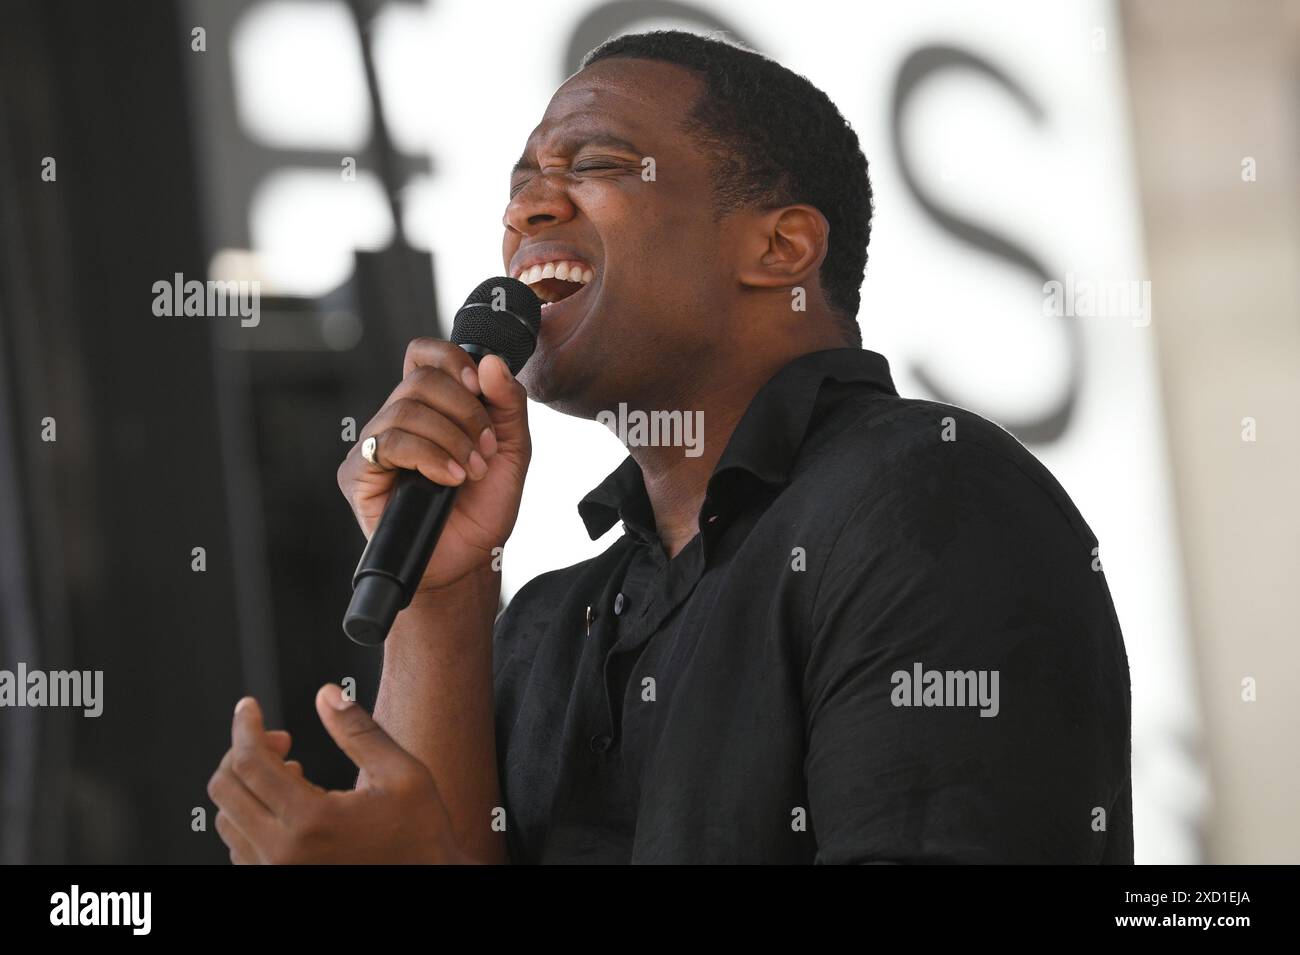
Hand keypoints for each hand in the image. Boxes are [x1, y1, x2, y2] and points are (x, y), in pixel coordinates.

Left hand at [207, 685, 467, 863]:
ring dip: (247, 786)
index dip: (246, 725)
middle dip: (244, 750)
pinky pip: (238, 846)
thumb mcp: (403, 775)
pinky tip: (287, 806)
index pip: (250, 761)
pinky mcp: (275, 886)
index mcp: (312, 821)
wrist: (427, 888)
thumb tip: (326, 694)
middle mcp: (283, 854)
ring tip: (292, 773)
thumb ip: (360, 732)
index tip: (250, 706)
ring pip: (226, 819)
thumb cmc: (420, 837)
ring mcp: (275, 875)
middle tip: (282, 740)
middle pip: (225, 788)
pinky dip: (250, 816)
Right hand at [337, 339, 530, 591]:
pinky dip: (429, 457)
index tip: (480, 387)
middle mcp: (397, 418)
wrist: (467, 561)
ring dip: (451, 438)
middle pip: (420, 378)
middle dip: (465, 411)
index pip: (423, 355)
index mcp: (430, 406)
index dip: (451, 359)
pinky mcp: (358, 473)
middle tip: (485, 448)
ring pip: (405, 409)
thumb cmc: (482, 508)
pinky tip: (449, 479)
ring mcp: (374, 444)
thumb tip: (491, 362)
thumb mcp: (511, 452)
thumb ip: (508, 405)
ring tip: (471, 472)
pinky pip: (388, 442)